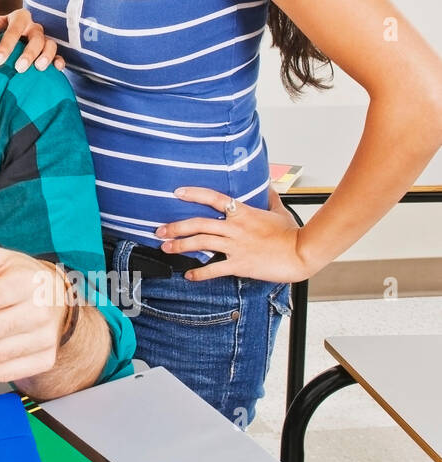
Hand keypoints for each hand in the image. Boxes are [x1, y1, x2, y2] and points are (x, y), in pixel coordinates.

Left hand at [0, 9, 64, 71]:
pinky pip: (58, 55)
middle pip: (37, 37)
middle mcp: (33, 27)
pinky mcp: (47, 51)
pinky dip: (59, 61)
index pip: (15, 28)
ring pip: (50, 44)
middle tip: (19, 68)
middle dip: (29, 53)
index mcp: (18, 17)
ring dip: (46, 56)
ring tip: (38, 68)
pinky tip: (56, 68)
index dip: (7, 45)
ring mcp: (42, 39)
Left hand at [156, 187, 311, 282]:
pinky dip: (199, 273)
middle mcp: (236, 228)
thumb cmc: (292, 232)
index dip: (194, 193)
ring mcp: (237, 246)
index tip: (176, 193)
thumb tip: (268, 185)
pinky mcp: (241, 264)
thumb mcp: (279, 210)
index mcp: (243, 213)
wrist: (303, 253)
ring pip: (202, 243)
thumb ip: (269, 197)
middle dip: (176, 227)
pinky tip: (188, 276)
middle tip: (159, 230)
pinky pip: (215, 269)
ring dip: (181, 246)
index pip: (214, 198)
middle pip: (199, 223)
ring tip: (166, 248)